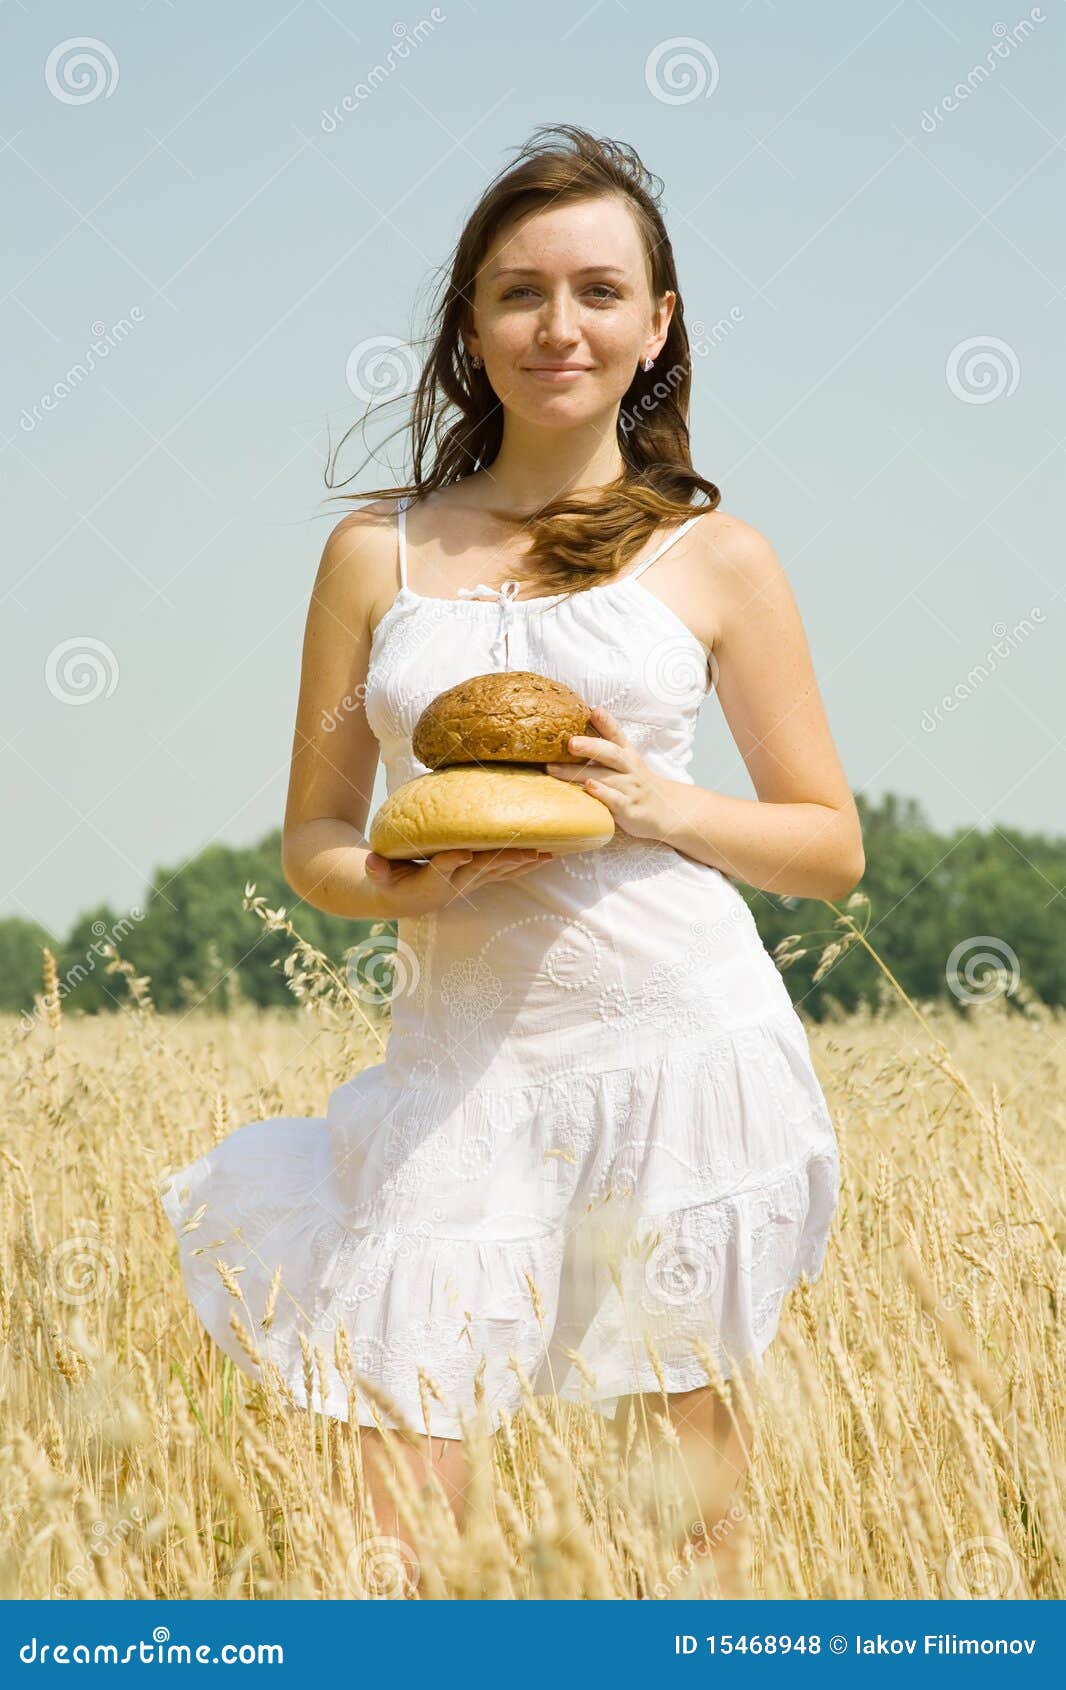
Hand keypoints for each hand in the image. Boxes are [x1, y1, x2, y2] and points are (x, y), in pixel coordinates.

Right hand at [363, 845, 553, 916]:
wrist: (398, 899)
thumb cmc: (386, 881)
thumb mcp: (376, 876)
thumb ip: (376, 869)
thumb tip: (371, 861)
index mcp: (429, 883)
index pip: (441, 871)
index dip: (451, 863)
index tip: (463, 853)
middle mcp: (455, 886)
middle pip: (482, 871)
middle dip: (505, 860)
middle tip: (527, 850)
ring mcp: (469, 883)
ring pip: (499, 872)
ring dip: (523, 863)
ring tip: (548, 853)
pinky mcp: (477, 879)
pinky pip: (505, 872)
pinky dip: (524, 864)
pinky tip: (546, 856)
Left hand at [545, 705, 673, 842]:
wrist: (666, 810)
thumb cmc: (636, 784)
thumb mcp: (626, 762)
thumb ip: (604, 747)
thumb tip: (576, 729)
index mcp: (626, 754)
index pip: (617, 735)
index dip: (606, 722)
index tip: (593, 711)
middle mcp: (628, 769)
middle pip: (611, 753)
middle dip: (590, 746)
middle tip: (570, 742)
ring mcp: (630, 788)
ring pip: (606, 777)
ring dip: (579, 773)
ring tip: (555, 769)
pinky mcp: (629, 809)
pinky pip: (616, 801)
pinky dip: (603, 794)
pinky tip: (589, 788)